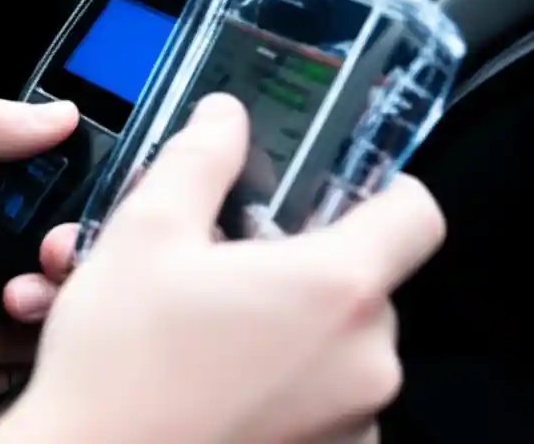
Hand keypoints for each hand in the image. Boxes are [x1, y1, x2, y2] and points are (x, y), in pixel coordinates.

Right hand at [0, 94, 445, 443]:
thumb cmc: (117, 369)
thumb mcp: (143, 234)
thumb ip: (198, 161)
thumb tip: (224, 121)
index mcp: (335, 289)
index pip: (416, 212)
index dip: (379, 188)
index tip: (335, 191)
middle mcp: (364, 362)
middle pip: (362, 282)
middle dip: (297, 267)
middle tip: (226, 267)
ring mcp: (353, 421)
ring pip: (335, 345)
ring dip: (284, 329)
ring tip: (204, 329)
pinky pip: (323, 401)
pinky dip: (281, 384)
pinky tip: (213, 378)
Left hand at [0, 99, 78, 431]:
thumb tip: (59, 113)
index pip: (76, 176)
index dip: (98, 185)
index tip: (95, 196)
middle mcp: (13, 241)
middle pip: (87, 236)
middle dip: (73, 247)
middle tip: (46, 252)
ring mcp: (17, 297)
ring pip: (77, 294)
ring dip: (44, 296)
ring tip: (3, 300)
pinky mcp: (16, 351)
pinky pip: (51, 344)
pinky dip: (16, 341)